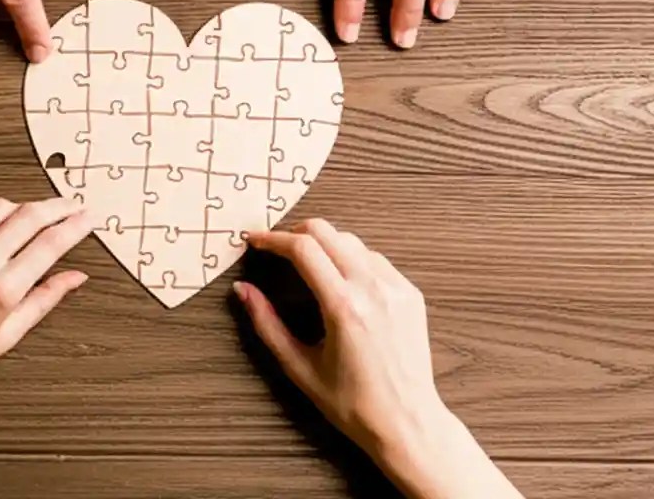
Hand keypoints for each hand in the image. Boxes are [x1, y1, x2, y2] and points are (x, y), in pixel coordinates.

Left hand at [0, 196, 91, 406]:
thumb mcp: (8, 336)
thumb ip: (44, 299)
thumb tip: (75, 277)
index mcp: (1, 290)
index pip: (49, 243)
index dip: (75, 226)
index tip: (89, 218)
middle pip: (28, 216)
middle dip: (56, 207)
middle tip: (72, 206)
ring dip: (23, 206)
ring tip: (38, 213)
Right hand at [236, 220, 522, 497]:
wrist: (407, 422)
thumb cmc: (353, 404)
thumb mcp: (299, 367)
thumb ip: (267, 324)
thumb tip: (242, 290)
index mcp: (343, 307)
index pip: (303, 249)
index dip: (273, 239)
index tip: (255, 241)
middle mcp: (373, 289)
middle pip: (328, 232)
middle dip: (296, 233)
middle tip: (277, 249)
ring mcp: (397, 288)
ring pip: (352, 241)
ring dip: (325, 244)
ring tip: (307, 265)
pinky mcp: (411, 294)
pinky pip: (376, 259)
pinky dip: (352, 259)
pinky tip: (341, 280)